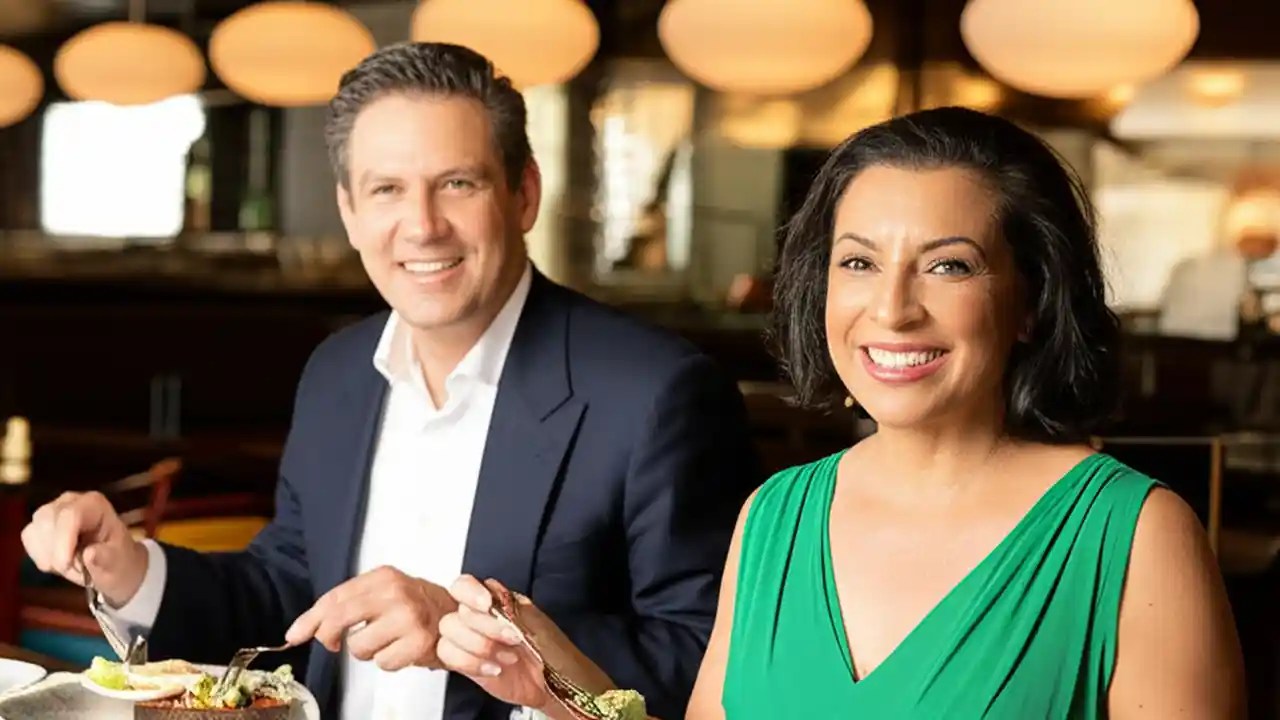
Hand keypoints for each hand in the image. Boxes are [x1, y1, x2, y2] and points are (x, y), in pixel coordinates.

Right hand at [21, 491, 148, 607]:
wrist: (110, 565)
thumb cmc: (118, 561)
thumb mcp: (119, 565)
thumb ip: (106, 559)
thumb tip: (90, 553)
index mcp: (95, 504)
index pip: (70, 515)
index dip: (62, 541)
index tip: (65, 565)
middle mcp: (70, 501)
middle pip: (47, 520)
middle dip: (55, 551)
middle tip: (74, 569)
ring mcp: (52, 510)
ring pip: (34, 530)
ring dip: (47, 555)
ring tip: (70, 565)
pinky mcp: (39, 523)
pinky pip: (29, 539)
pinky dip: (39, 555)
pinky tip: (57, 562)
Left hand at [285, 565, 455, 670]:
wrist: (457, 617)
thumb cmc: (412, 608)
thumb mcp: (380, 595)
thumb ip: (342, 607)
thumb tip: (296, 632)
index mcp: (383, 576)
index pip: (335, 597)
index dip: (311, 619)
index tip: (295, 635)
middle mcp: (395, 592)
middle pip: (340, 617)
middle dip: (328, 636)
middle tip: (334, 644)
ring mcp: (408, 617)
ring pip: (359, 646)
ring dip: (365, 651)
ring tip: (383, 642)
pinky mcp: (418, 642)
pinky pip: (382, 663)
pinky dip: (387, 662)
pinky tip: (399, 650)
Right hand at [437, 575, 615, 715]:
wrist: (552, 683)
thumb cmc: (549, 651)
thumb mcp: (537, 624)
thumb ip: (513, 606)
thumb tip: (493, 589)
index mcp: (494, 601)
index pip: (464, 585)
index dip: (469, 592)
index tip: (486, 604)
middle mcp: (477, 618)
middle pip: (457, 612)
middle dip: (485, 626)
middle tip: (512, 637)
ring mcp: (468, 640)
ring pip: (448, 633)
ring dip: (479, 645)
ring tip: (508, 656)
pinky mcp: (465, 663)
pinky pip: (449, 657)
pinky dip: (472, 662)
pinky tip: (495, 668)